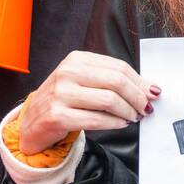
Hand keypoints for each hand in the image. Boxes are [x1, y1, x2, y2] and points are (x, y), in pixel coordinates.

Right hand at [19, 50, 160, 153]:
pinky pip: (97, 119)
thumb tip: (149, 89)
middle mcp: (67, 72)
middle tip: (146, 108)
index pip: (118, 67)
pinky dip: (115, 123)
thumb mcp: (85, 83)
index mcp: (77, 60)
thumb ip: (113, 82)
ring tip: (134, 117)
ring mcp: (61, 93)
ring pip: (109, 100)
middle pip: (117, 81)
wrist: (31, 123)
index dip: (140, 81)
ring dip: (128, 111)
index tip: (153, 93)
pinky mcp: (57, 115)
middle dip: (137, 97)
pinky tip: (121, 124)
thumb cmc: (63, 102)